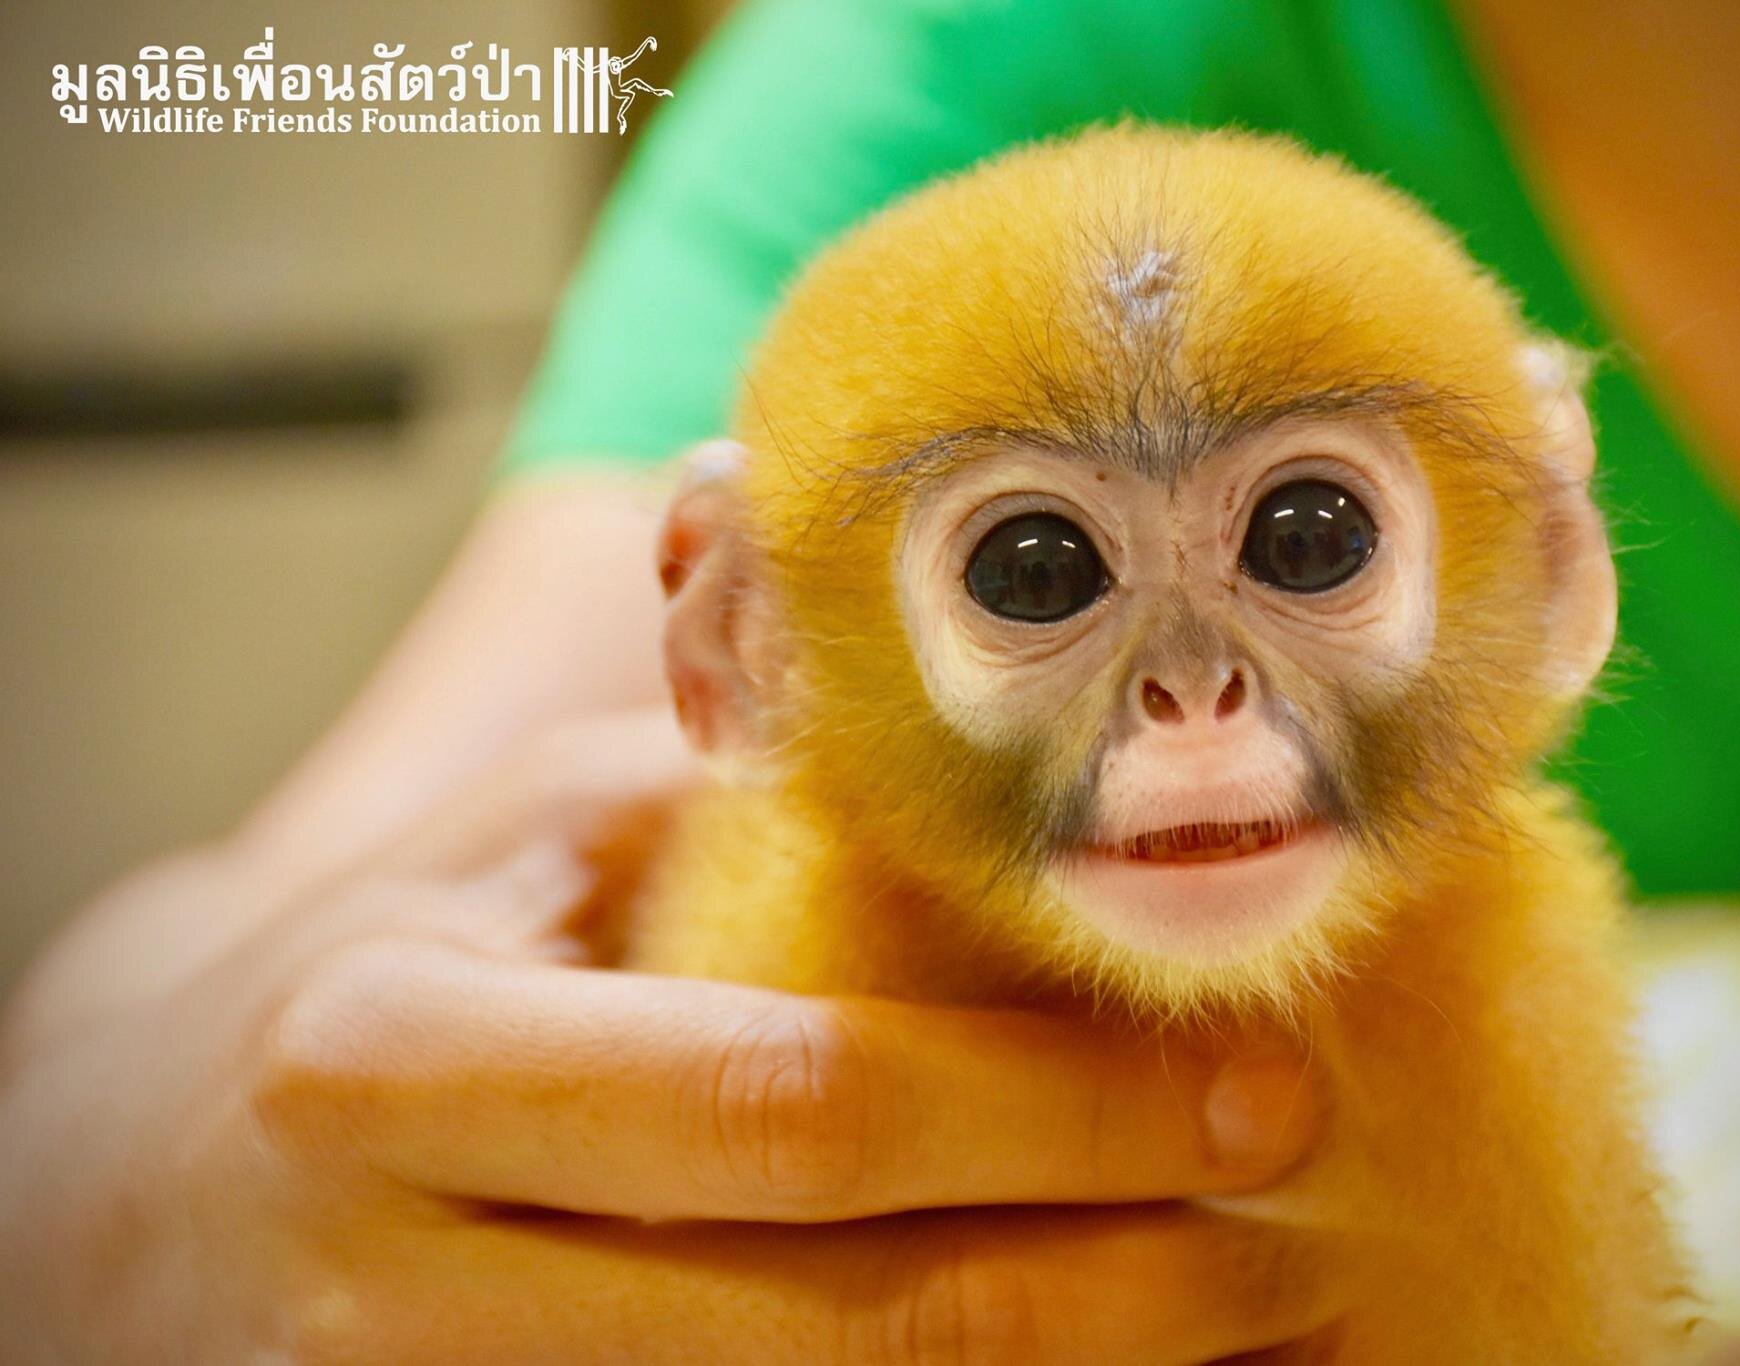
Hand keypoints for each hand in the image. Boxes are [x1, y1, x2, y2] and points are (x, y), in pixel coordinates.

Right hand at [0, 709, 1336, 1362]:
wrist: (120, 1188)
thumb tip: (996, 744)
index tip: (1254, 1090)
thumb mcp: (520, 849)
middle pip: (834, 1327)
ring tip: (1245, 1333)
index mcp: (400, 1053)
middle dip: (1111, 1296)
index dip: (1051, 1116)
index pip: (790, 1102)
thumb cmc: (381, 971)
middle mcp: (390, 1279)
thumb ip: (731, 796)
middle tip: (1296, 1236)